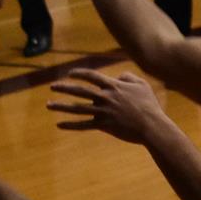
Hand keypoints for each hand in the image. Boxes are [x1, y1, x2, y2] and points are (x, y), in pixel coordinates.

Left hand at [46, 69, 169, 143]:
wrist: (152, 126)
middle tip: (52, 87)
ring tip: (48, 105)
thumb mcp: (142, 85)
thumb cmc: (149, 105)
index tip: (70, 73)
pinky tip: (59, 125)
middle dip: (64, 88)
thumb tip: (118, 76)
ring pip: (77, 108)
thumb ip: (128, 77)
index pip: (91, 76)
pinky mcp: (104, 125)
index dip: (79, 73)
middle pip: (79, 90)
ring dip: (61, 106)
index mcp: (113, 86)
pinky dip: (71, 125)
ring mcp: (103, 112)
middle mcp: (105, 97)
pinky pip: (83, 125)